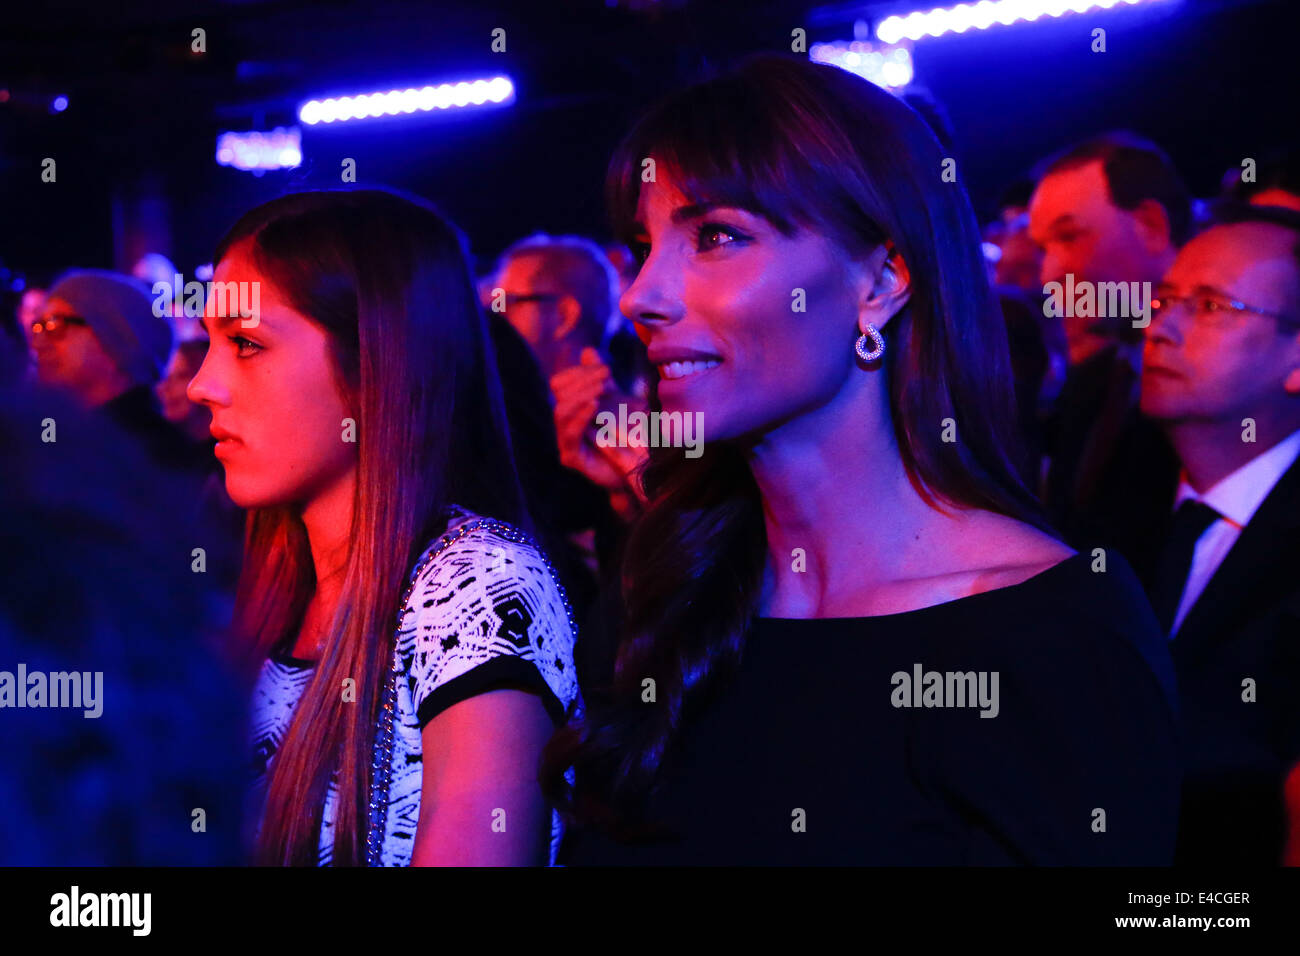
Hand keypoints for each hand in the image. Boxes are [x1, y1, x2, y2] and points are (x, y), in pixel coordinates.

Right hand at [549, 349, 647, 506]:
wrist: (639, 469)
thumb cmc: (626, 434)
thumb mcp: (616, 400)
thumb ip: (600, 378)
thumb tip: (588, 352)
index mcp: (569, 407)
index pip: (561, 381)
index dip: (579, 372)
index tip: (605, 369)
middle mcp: (563, 424)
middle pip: (558, 393)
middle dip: (583, 380)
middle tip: (607, 376)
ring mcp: (565, 442)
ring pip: (560, 411)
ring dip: (581, 395)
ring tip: (603, 388)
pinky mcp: (571, 458)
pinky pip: (570, 434)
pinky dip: (581, 416)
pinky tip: (596, 406)